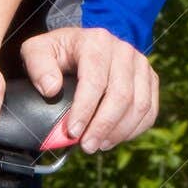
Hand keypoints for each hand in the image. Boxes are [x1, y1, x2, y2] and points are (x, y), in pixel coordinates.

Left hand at [19, 26, 158, 152]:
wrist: (80, 45)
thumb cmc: (57, 52)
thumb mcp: (36, 51)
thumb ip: (38, 66)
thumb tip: (51, 89)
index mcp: (96, 41)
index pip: (95, 80)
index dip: (85, 110)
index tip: (72, 132)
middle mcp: (124, 50)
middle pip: (121, 95)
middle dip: (103, 126)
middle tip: (86, 146)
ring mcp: (141, 64)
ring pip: (139, 105)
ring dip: (119, 132)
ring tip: (98, 145)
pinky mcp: (150, 78)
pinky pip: (150, 110)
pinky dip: (134, 130)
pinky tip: (114, 138)